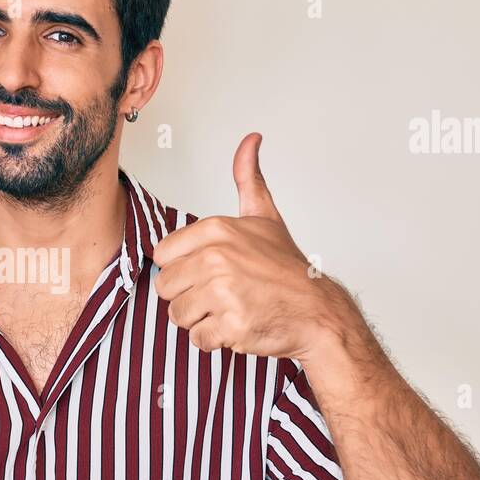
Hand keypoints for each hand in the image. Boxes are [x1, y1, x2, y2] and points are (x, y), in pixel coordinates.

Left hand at [153, 132, 338, 357]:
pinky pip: (198, 339)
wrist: (317, 311)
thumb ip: (248, 178)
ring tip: (228, 309)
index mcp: (217, 231)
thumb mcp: (264, 216)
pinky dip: (214, 340)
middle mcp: (218, 258)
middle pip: (165, 286)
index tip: (207, 271)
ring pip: (177, 314)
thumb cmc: (286, 269)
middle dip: (188, 296)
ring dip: (199, 319)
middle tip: (219, 294)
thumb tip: (250, 139)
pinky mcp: (232, 326)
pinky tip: (236, 326)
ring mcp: (225, 293)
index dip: (182, 268)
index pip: (162, 256)